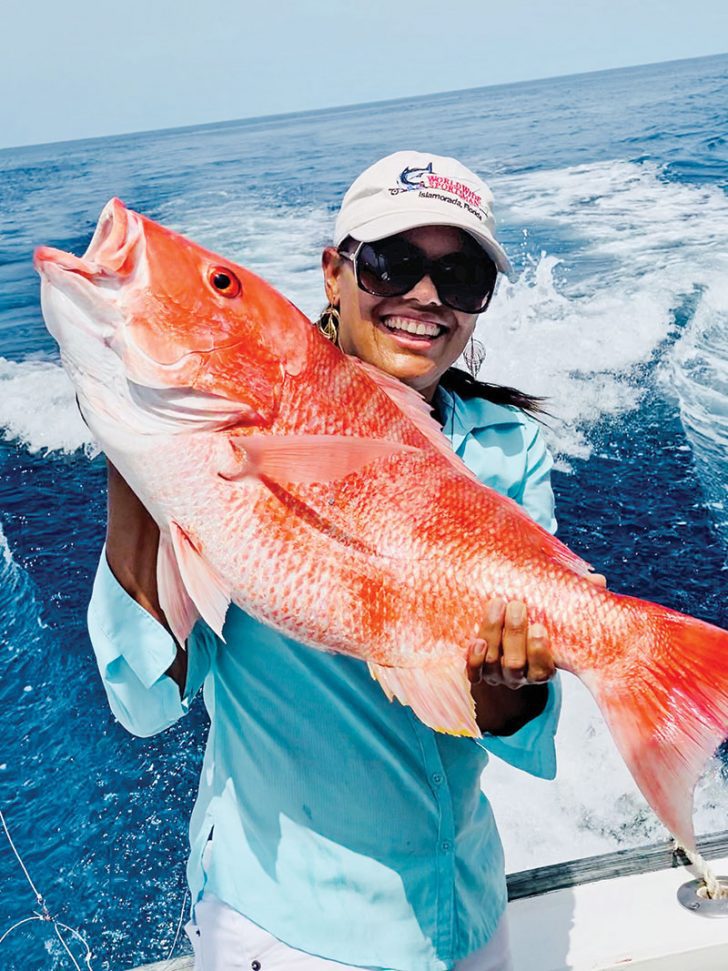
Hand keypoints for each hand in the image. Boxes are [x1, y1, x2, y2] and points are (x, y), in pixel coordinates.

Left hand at [468, 572, 606, 688]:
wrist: (507, 651)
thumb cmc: (538, 628)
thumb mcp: (557, 619)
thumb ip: (575, 601)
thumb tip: (598, 580)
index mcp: (542, 669)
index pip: (543, 669)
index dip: (539, 651)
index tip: (540, 627)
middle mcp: (519, 676)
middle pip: (515, 664)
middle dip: (515, 635)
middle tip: (517, 605)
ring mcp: (496, 675)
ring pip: (493, 662)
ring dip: (493, 633)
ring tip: (496, 604)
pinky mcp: (478, 673)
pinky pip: (473, 672)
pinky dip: (474, 657)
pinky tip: (476, 639)